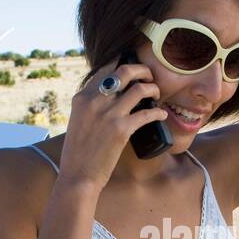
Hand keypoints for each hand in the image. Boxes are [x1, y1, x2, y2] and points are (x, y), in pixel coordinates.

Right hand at [60, 57, 167, 187]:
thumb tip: (109, 97)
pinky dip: (158, 113)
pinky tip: (161, 115)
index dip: (123, 63)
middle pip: (125, 71)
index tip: (134, 66)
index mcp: (82, 97)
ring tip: (157, 94)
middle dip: (143, 70)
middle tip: (149, 77)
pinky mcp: (121, 129)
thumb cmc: (78, 153)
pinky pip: (147, 113)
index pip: (106, 69)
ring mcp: (108, 114)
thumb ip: (90, 106)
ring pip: (140, 89)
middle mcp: (95, 101)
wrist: (77, 176)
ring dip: (153, 89)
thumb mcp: (78, 121)